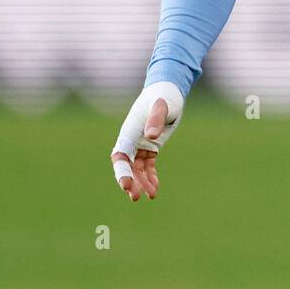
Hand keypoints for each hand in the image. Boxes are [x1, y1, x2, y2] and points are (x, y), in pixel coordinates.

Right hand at [111, 82, 184, 201]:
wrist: (168, 91)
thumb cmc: (163, 96)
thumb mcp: (162, 105)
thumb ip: (156, 118)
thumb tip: (152, 136)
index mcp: (130, 131)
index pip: (121, 155)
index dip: (121, 170)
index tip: (125, 184)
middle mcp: (132, 139)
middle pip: (126, 165)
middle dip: (130, 181)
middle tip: (135, 197)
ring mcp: (141, 144)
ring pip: (137, 168)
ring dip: (141, 182)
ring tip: (149, 196)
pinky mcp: (151, 147)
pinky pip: (147, 166)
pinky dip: (150, 177)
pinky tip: (155, 189)